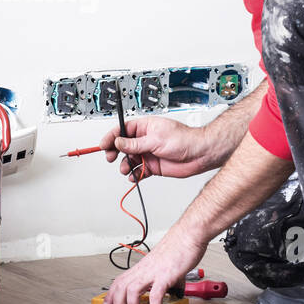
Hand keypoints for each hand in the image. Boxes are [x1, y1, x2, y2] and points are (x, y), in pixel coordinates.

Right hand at [100, 116, 219, 177]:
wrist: (199, 154)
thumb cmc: (184, 139)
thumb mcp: (156, 139)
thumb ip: (135, 143)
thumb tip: (119, 142)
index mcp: (145, 127)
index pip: (122, 130)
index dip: (112, 137)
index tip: (104, 145)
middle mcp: (145, 140)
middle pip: (123, 145)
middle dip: (115, 152)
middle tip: (111, 158)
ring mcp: (148, 153)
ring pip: (129, 159)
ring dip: (125, 165)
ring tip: (126, 168)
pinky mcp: (153, 166)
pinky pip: (138, 170)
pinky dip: (134, 175)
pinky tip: (134, 176)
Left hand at [101, 226, 208, 303]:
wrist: (188, 235)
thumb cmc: (179, 246)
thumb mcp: (164, 264)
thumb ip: (165, 278)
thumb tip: (173, 290)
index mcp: (142, 267)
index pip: (119, 281)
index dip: (110, 295)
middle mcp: (145, 269)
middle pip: (121, 287)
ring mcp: (153, 272)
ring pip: (132, 292)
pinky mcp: (165, 276)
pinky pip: (155, 296)